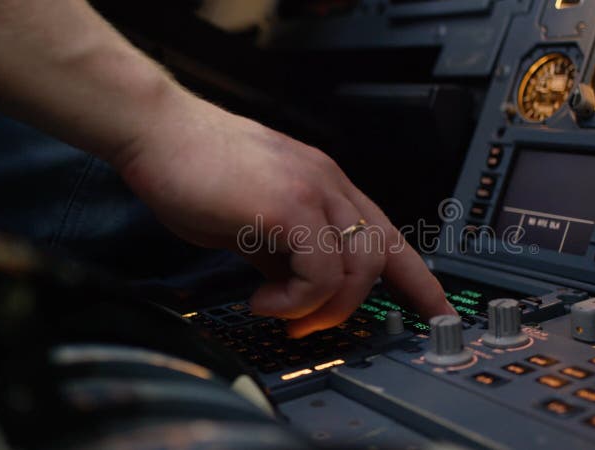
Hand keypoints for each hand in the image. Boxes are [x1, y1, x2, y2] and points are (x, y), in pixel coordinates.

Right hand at [116, 91, 456, 336]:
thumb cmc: (197, 171)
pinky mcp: (289, 204)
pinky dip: (295, 300)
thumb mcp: (254, 222)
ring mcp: (315, 191)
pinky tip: (261, 299)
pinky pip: (320, 271)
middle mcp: (331, 185)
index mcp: (328, 187)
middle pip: (381, 258)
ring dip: (324, 307)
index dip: (420, 279)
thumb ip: (283, 250)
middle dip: (352, 305)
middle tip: (308, 325)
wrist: (158, 132)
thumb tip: (295, 288)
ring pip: (359, 268)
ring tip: (280, 312)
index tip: (437, 311)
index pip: (390, 236)